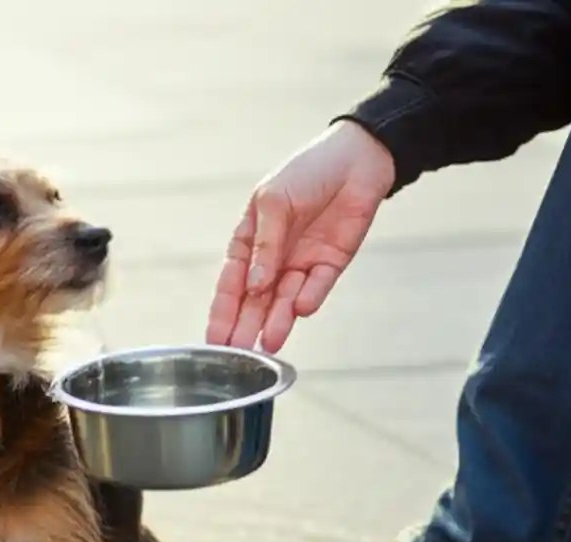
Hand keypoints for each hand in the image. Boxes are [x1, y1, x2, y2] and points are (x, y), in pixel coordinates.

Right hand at [206, 120, 394, 351]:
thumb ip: (265, 245)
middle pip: (255, 300)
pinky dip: (310, 296)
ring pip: (284, 299)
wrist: (357, 157)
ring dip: (276, 320)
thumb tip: (254, 285)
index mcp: (250, 239)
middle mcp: (273, 257)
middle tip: (237, 354)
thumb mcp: (275, 201)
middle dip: (245, 326)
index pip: (231, 282)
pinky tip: (300, 308)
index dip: (222, 311)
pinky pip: (317, 286)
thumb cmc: (306, 171)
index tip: (213, 339)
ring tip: (268, 344)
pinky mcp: (330, 263)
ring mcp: (301, 262)